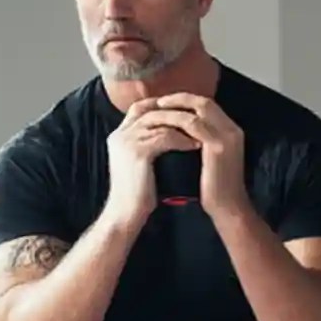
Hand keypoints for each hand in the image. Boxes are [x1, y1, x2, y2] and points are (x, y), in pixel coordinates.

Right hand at [104, 97, 199, 227]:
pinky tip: (195, 145)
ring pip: (160, 120)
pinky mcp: (137, 152)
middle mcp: (120, 135)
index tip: (185, 111)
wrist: (125, 215)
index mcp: (118, 135)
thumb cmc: (137, 194)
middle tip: (198, 116)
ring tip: (202, 131)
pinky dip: (182, 140)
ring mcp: (127, 142)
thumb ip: (148, 145)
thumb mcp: (139, 163)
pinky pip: (165, 137)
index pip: (140, 108)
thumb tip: (172, 133)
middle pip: (150, 109)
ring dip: (183, 125)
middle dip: (176, 111)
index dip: (162, 105)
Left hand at [148, 93, 249, 219]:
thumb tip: (179, 134)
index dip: (186, 101)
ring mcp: (227, 136)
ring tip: (157, 110)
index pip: (207, 106)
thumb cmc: (216, 190)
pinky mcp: (218, 146)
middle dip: (179, 99)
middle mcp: (232, 129)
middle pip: (204, 101)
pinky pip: (194, 125)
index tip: (166, 104)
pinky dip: (177, 122)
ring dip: (176, 107)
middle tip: (158, 102)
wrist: (228, 209)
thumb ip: (201, 143)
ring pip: (199, 108)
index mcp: (231, 131)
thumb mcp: (211, 160)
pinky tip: (163, 125)